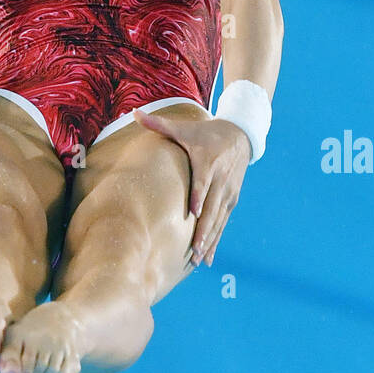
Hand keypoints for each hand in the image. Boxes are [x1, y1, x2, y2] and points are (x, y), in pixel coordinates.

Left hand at [131, 109, 251, 267]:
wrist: (240, 135)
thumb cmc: (205, 133)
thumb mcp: (184, 128)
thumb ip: (159, 124)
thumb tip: (133, 113)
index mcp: (208, 162)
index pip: (204, 182)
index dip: (200, 197)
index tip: (194, 212)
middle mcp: (221, 180)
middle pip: (212, 207)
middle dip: (204, 229)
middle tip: (195, 249)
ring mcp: (228, 192)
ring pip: (219, 219)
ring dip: (210, 239)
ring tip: (200, 258)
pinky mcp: (232, 200)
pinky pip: (224, 222)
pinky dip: (217, 239)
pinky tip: (208, 259)